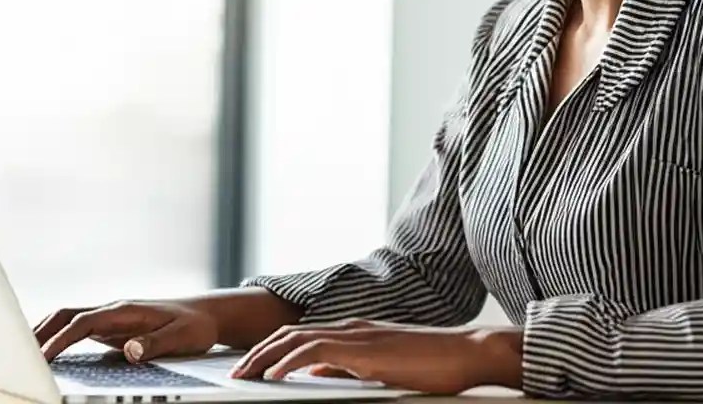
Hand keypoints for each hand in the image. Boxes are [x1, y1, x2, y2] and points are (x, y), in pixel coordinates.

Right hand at [34, 300, 218, 362]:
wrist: (206, 314)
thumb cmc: (195, 325)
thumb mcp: (182, 337)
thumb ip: (155, 343)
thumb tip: (129, 350)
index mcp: (126, 311)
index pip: (83, 323)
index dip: (61, 340)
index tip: (44, 358)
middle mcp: (114, 310)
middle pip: (66, 315)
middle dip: (40, 332)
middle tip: (17, 353)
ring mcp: (111, 317)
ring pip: (68, 319)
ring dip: (45, 332)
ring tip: (23, 352)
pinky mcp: (112, 327)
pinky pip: (77, 329)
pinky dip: (57, 336)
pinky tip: (48, 350)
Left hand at [228, 319, 522, 394]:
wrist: (467, 353)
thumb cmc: (434, 364)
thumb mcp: (380, 368)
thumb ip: (346, 367)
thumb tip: (316, 372)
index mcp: (353, 331)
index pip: (299, 336)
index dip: (270, 350)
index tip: (249, 368)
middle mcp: (350, 327)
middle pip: (288, 334)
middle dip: (257, 353)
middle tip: (235, 373)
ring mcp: (356, 335)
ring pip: (295, 339)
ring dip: (264, 357)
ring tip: (243, 375)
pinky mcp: (364, 350)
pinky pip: (316, 351)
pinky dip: (289, 362)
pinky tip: (273, 375)